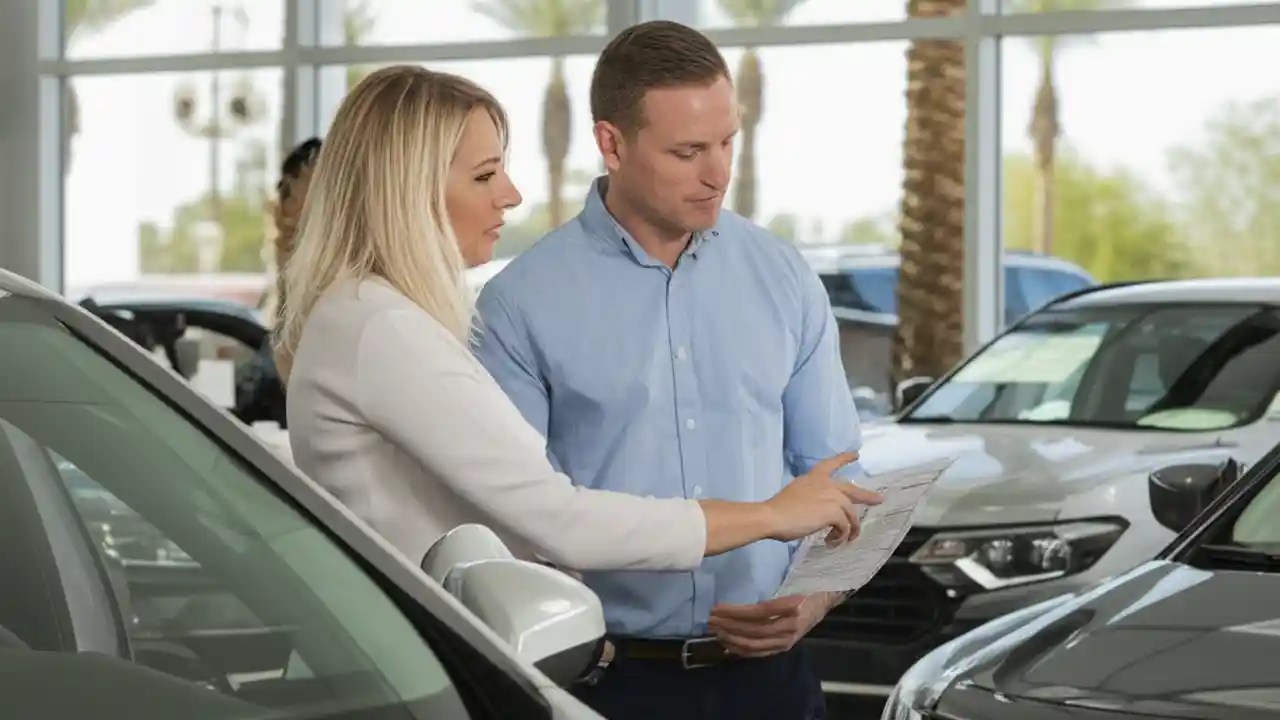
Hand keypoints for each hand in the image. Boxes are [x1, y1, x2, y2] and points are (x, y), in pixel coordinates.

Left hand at [707, 593, 841, 657]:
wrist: (825, 601)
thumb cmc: (805, 586)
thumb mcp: (792, 580)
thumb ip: (772, 587)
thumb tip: (741, 586)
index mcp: (793, 607)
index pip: (759, 611)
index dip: (736, 611)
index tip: (717, 607)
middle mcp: (790, 627)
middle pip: (753, 629)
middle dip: (729, 625)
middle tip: (710, 619)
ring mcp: (787, 640)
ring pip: (754, 643)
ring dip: (731, 638)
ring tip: (714, 630)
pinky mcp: (783, 648)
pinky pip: (759, 653)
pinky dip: (740, 650)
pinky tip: (726, 645)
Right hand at [763, 451, 882, 545]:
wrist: (773, 516)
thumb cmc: (778, 509)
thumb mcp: (796, 495)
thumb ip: (811, 497)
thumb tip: (818, 511)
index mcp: (813, 477)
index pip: (831, 463)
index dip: (844, 458)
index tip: (856, 454)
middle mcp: (825, 484)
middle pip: (852, 490)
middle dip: (868, 496)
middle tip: (879, 499)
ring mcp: (831, 497)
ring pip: (851, 513)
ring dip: (850, 529)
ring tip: (845, 539)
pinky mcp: (834, 512)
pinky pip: (845, 526)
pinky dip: (841, 536)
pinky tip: (832, 541)